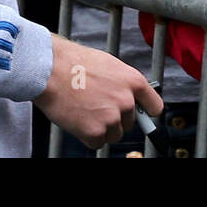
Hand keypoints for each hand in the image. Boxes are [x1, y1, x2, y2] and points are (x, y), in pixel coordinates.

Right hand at [33, 34, 162, 148]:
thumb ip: (123, 83)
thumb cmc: (74, 63)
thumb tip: (129, 96)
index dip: (146, 112)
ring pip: (113, 135)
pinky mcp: (96, 132)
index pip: (155, 106)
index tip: (142, 115)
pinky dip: (87, 136)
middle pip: (129, 123)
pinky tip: (78, 120)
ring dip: (101, 128)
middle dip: (115, 118)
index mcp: (134, 81)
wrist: (51, 69)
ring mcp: (112, 118)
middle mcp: (127, 101)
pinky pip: (97, 143)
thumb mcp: (109, 65)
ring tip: (85, 111)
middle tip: (96, 106)